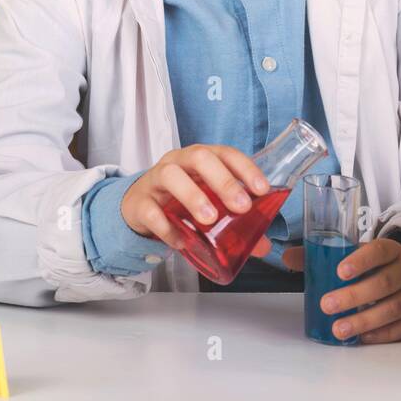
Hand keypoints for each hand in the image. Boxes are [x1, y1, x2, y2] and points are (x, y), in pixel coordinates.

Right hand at [121, 144, 273, 254]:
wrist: (140, 207)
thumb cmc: (180, 199)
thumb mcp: (209, 204)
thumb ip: (235, 222)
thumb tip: (262, 246)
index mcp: (200, 159)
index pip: (225, 153)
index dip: (245, 168)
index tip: (262, 189)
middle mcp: (178, 162)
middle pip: (199, 157)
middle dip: (223, 180)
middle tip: (241, 206)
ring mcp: (156, 180)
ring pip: (171, 175)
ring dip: (193, 196)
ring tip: (209, 219)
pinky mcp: (139, 203)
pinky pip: (150, 210)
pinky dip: (166, 227)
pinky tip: (181, 241)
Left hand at [282, 237, 400, 343]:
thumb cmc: (383, 264)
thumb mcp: (361, 253)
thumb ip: (324, 254)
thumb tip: (287, 257)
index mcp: (392, 249)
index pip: (378, 251)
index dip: (360, 261)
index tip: (339, 272)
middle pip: (383, 283)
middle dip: (354, 296)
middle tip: (327, 305)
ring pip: (393, 308)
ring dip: (365, 320)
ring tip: (339, 329)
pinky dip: (382, 334)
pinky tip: (363, 338)